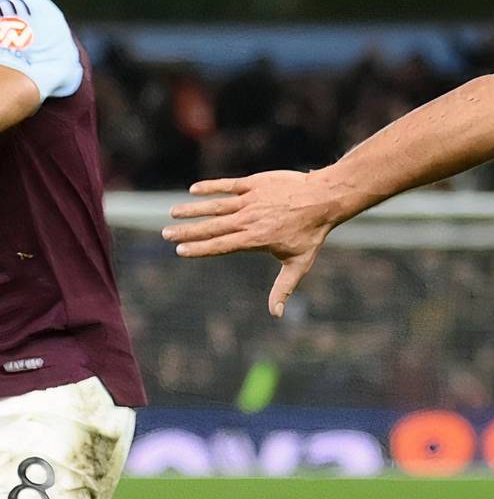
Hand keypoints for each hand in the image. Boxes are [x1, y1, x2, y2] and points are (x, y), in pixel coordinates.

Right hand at [163, 170, 342, 317]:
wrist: (324, 199)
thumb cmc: (311, 234)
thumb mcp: (298, 264)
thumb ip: (283, 288)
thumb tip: (277, 315)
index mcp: (255, 239)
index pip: (220, 246)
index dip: (199, 248)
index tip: (179, 251)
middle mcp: (248, 220)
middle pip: (212, 227)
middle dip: (187, 231)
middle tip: (165, 234)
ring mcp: (251, 200)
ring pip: (216, 205)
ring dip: (193, 209)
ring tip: (173, 213)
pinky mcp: (255, 183)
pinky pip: (228, 185)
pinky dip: (211, 187)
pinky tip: (194, 190)